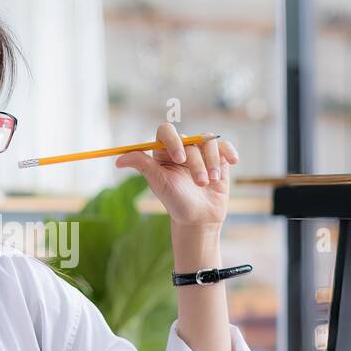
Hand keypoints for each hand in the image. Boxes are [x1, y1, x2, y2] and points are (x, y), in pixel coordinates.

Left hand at [112, 122, 239, 229]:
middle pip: (191, 140)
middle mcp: (182, 148)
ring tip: (210, 182)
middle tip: (199, 182)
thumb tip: (118, 160)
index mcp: (163, 151)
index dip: (173, 140)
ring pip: (209, 142)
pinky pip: (225, 146)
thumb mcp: (158, 183)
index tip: (179, 158)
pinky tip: (232, 162)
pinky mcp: (219, 158)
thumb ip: (142, 166)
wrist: (199, 218)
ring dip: (212, 162)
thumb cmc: (176, 202)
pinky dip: (229, 152)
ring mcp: (201, 152)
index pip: (166, 131)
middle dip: (196, 163)